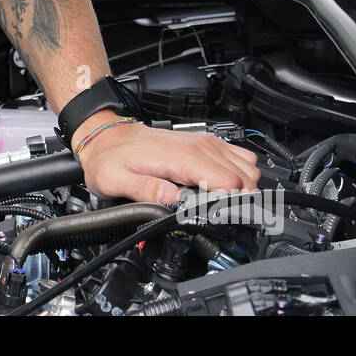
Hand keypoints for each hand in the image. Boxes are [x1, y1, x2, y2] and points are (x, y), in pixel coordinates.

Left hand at [74, 111, 260, 204]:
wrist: (107, 137)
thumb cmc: (111, 158)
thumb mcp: (115, 180)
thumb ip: (146, 190)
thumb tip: (174, 200)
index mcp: (182, 157)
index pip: (229, 182)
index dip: (231, 204)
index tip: (222, 217)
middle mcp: (199, 146)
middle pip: (246, 177)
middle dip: (241, 199)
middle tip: (222, 214)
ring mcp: (205, 143)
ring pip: (248, 166)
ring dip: (243, 186)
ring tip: (223, 202)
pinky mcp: (206, 143)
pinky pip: (240, 156)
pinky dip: (240, 173)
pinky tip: (223, 187)